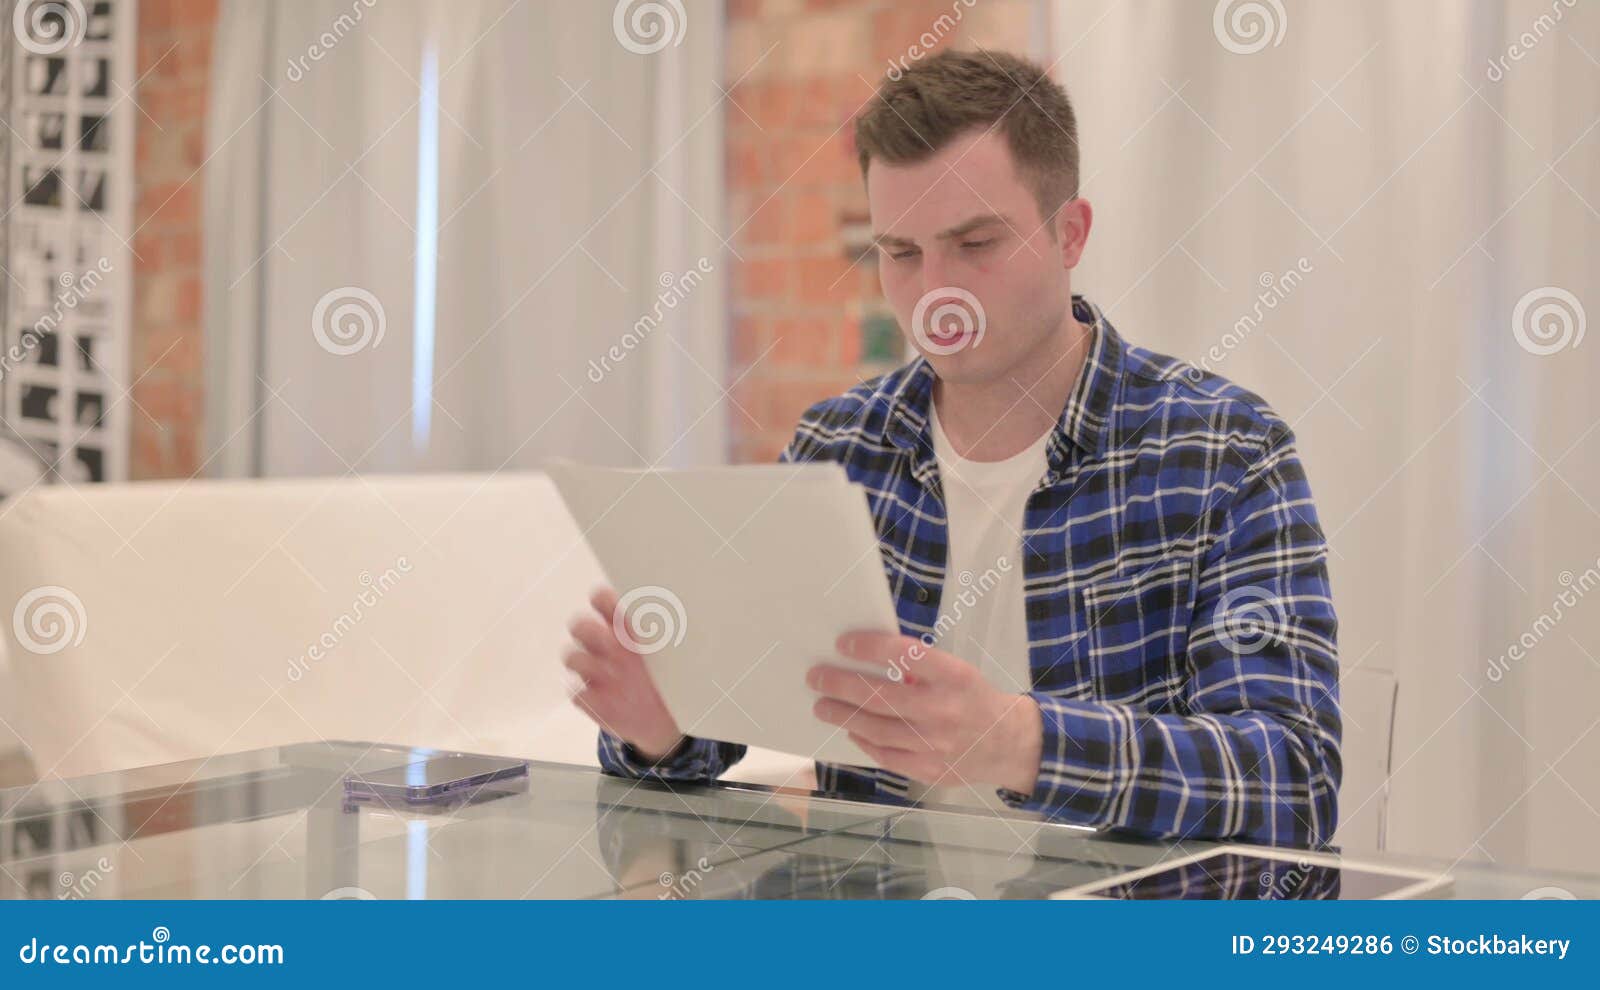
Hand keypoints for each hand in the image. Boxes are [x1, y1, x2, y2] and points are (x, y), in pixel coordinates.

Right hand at [564, 587, 684, 761]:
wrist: (666, 718)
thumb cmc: (673, 676)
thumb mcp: (680, 653)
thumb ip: (675, 632)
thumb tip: (695, 610)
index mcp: (625, 627)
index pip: (603, 601)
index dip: (602, 599)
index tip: (616, 606)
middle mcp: (606, 646)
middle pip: (579, 625)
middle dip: (589, 630)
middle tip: (613, 642)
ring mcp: (596, 673)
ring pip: (572, 656)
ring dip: (587, 662)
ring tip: (612, 673)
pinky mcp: (592, 701)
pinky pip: (577, 694)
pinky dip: (589, 696)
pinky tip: (608, 701)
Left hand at [807, 631, 1042, 794]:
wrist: (1007, 744)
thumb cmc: (972, 698)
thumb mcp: (956, 672)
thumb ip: (919, 667)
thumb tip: (867, 658)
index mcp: (954, 676)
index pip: (905, 655)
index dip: (870, 647)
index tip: (842, 644)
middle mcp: (944, 710)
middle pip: (882, 697)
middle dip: (841, 685)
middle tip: (816, 677)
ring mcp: (936, 745)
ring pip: (877, 729)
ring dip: (843, 715)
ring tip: (822, 705)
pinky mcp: (929, 770)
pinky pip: (885, 755)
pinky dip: (863, 740)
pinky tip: (851, 728)